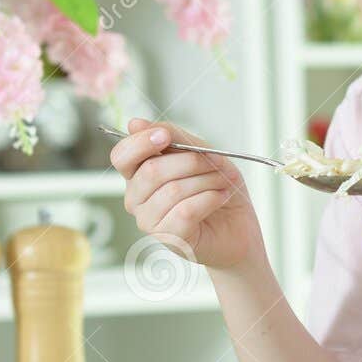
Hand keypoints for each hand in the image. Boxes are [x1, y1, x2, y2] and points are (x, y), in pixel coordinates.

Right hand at [109, 118, 264, 270]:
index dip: (140, 143)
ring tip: (222, 183)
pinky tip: (220, 197)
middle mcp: (136, 199)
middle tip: (216, 163)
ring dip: (207, 181)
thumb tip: (135, 123)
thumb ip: (173, 137)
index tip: (165, 136)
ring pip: (173, 190)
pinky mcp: (169, 238)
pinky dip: (210, 198)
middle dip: (191, 161)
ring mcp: (149, 221)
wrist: (240, 227)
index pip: (122, 156)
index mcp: (138, 174)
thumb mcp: (201, 153)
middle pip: (151, 171)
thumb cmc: (218, 188)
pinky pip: (186, 210)